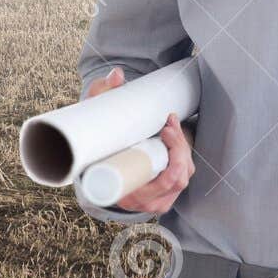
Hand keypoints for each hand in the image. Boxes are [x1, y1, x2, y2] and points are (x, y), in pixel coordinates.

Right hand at [84, 68, 194, 214]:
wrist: (93, 159)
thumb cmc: (94, 141)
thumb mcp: (94, 115)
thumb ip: (103, 92)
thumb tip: (117, 75)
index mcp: (124, 192)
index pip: (161, 185)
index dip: (172, 160)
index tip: (165, 130)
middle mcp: (140, 202)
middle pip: (177, 179)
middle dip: (180, 147)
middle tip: (168, 123)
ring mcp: (154, 200)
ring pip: (182, 177)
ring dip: (182, 148)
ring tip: (170, 125)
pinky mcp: (162, 193)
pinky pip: (183, 176)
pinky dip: (183, 155)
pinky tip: (174, 136)